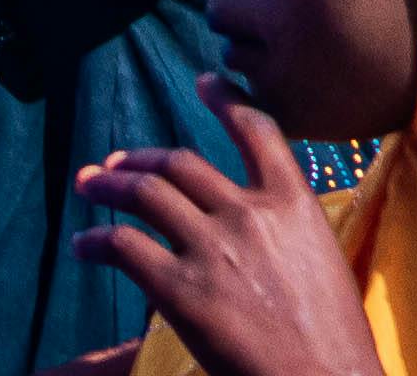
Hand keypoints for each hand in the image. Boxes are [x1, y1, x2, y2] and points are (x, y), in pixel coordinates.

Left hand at [74, 99, 375, 375]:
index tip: (203, 80)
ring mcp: (213, 249)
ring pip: (147, 195)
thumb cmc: (331, 335)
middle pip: (181, 163)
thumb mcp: (322, 260)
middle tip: (115, 163)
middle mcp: (249, 213)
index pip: (256, 128)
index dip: (225, 98)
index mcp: (293, 201)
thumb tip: (253, 222)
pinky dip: (98, 241)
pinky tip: (85, 246)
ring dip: (110, 186)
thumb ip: (285, 230)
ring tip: (89, 186)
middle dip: (140, 159)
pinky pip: (125, 248)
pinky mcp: (180, 291)